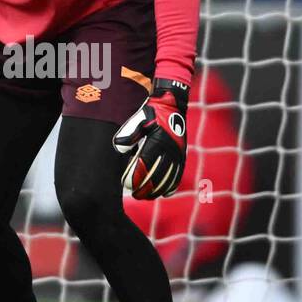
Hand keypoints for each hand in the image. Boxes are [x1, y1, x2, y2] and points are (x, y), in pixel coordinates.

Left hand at [112, 78, 188, 199]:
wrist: (172, 105)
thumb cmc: (152, 113)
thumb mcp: (139, 119)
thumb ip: (129, 134)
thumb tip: (119, 148)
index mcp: (157, 142)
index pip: (145, 165)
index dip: (135, 178)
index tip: (126, 185)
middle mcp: (169, 150)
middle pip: (156, 176)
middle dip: (144, 188)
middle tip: (134, 194)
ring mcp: (177, 154)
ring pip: (167, 178)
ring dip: (156, 190)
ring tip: (146, 195)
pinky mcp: (182, 156)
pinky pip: (178, 175)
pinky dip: (171, 185)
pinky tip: (164, 193)